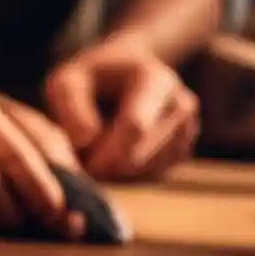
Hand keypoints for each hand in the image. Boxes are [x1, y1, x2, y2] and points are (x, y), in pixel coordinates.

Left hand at [45, 35, 198, 179]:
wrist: (121, 77)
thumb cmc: (90, 80)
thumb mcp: (68, 80)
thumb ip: (70, 104)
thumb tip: (85, 140)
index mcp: (155, 79)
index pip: (136, 125)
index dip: (107, 151)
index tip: (84, 165)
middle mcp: (180, 105)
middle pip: (143, 154)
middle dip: (107, 165)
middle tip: (79, 162)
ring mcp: (186, 131)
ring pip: (147, 171)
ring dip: (114, 172)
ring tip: (90, 154)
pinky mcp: (181, 153)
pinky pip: (151, 178)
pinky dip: (126, 176)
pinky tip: (108, 159)